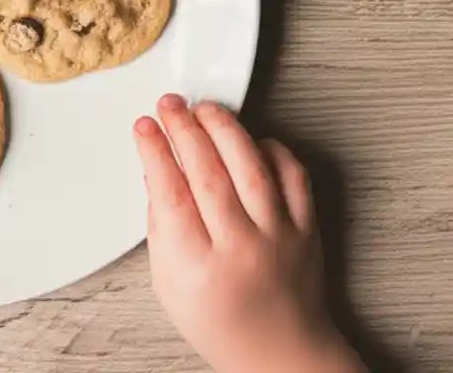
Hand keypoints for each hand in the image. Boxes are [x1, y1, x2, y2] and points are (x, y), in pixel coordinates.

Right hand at [133, 95, 364, 372]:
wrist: (279, 353)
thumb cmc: (220, 322)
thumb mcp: (168, 284)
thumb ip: (160, 228)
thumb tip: (156, 173)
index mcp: (197, 266)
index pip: (171, 193)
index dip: (155, 152)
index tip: (145, 127)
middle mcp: (240, 247)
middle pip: (209, 173)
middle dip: (184, 129)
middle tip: (170, 106)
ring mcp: (278, 236)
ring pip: (251, 167)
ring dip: (224, 129)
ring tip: (204, 109)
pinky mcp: (307, 229)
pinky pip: (293, 177)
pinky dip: (273, 150)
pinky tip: (251, 138)